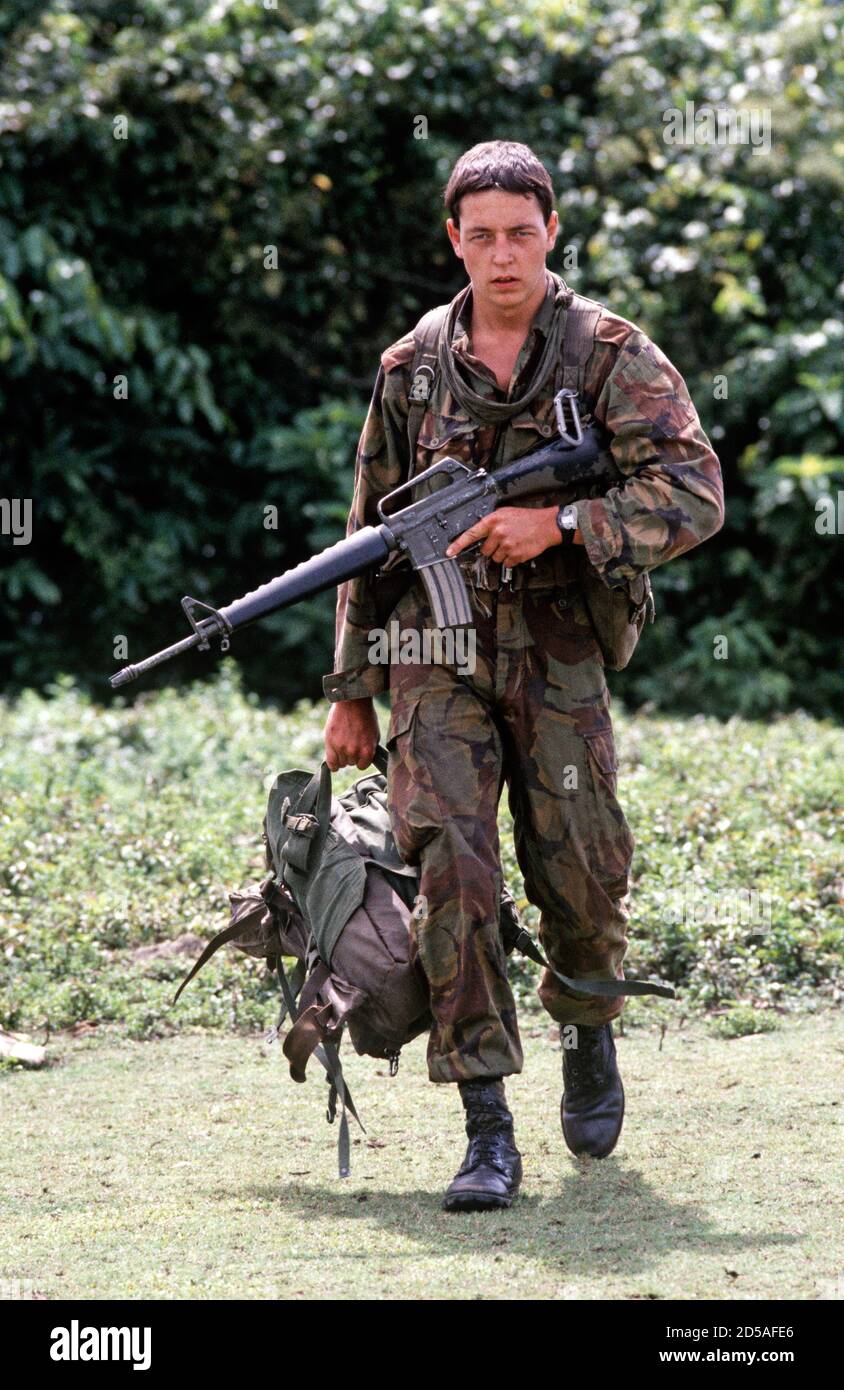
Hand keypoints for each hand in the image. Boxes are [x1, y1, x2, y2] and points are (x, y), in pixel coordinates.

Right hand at [324, 696, 379, 771]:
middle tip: (351, 743)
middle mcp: (354, 751)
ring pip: (341, 763)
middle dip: (352, 755)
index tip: (360, 754)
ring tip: (344, 745)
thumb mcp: (374, 734)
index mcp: (367, 750)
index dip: (361, 760)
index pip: (362, 766)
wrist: (352, 702)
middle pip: (351, 763)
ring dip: (342, 756)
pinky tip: (334, 763)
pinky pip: (330, 762)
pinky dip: (333, 764)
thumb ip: (370, 749)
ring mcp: (340, 747)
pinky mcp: (330, 743)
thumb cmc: (365, 716)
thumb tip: (365, 759)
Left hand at [445, 505, 581, 564]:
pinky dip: (512, 560)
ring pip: (495, 558)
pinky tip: (519, 549)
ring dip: (503, 554)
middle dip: (492, 548)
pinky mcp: (515, 555)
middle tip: (504, 541)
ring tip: (514, 543)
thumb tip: (480, 535)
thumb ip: (492, 523)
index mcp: (493, 520)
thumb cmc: (527, 518)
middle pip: (485, 551)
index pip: (471, 534)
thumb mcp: (506, 514)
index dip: (458, 544)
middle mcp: (498, 533)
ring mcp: (507, 545)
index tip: (448, 552)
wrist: (547, 525)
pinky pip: (506, 563)